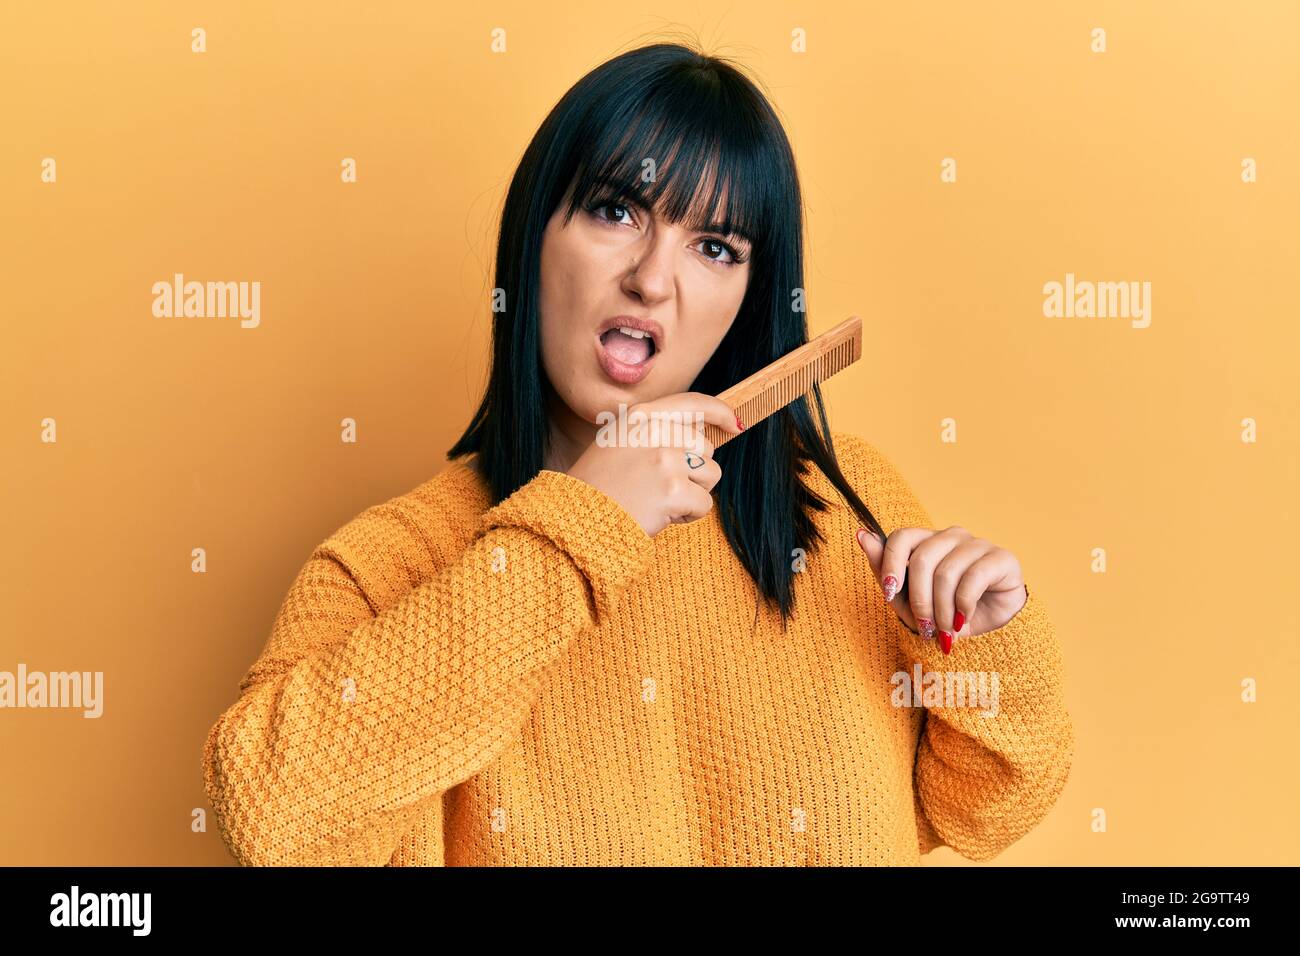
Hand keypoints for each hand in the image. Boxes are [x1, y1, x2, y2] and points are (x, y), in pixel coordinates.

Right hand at [564, 392, 743, 536]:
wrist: (577, 520)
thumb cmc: (599, 488)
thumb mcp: (618, 444)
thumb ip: (654, 433)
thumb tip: (703, 434)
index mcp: (640, 417)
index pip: (692, 403)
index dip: (719, 413)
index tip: (735, 424)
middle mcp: (653, 431)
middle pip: (705, 446)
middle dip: (693, 470)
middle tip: (658, 486)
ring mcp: (664, 459)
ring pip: (711, 474)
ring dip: (692, 493)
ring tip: (657, 500)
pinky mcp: (673, 489)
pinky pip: (705, 504)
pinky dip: (688, 515)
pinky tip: (660, 515)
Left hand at [854, 525, 1027, 653]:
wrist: (990, 630)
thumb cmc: (945, 612)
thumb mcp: (908, 601)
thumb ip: (885, 571)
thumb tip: (861, 534)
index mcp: (928, 541)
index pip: (902, 537)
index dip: (890, 564)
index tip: (887, 593)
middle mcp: (952, 536)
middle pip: (922, 559)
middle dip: (919, 601)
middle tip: (924, 628)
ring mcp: (978, 544)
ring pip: (946, 572)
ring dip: (942, 610)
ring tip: (945, 631)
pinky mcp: (1002, 558)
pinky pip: (973, 579)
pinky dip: (963, 606)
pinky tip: (964, 619)